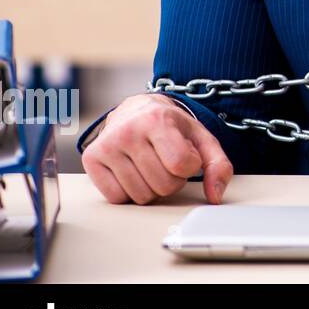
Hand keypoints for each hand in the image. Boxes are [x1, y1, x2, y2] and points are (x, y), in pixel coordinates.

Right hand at [81, 93, 232, 204]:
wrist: (137, 110)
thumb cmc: (171, 127)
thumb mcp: (200, 138)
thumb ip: (217, 164)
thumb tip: (215, 196)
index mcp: (157, 119)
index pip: (182, 165)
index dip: (190, 167)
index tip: (184, 154)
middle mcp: (128, 130)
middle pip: (163, 185)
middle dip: (172, 179)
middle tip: (166, 161)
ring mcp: (106, 145)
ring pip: (140, 196)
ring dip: (152, 188)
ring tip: (150, 165)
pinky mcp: (91, 159)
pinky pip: (117, 198)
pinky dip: (129, 192)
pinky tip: (132, 172)